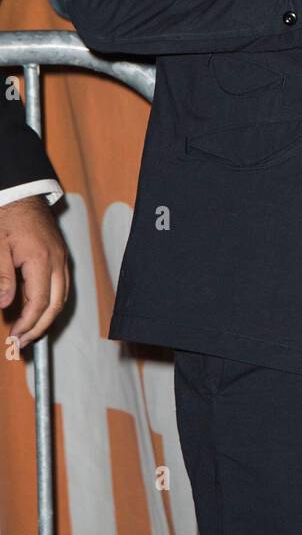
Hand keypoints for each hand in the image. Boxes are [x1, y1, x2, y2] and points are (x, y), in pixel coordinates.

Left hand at [0, 196, 70, 351]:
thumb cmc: (6, 215)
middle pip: (57, 304)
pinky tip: (37, 308)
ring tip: (30, 330)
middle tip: (23, 342)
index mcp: (40, 259)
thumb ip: (3, 277)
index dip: (27, 323)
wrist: (21, 192)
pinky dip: (52, 301)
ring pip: (63, 296)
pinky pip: (62, 284)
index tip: (15, 336)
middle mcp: (57, 260)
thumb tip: (5, 305)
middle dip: (41, 327)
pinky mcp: (60, 254)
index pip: (39, 302)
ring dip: (48, 316)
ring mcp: (61, 256)